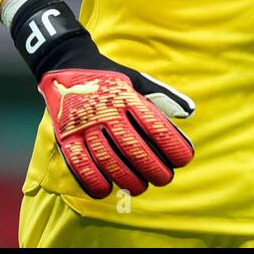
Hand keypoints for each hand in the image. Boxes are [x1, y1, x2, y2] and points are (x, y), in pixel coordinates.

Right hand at [11, 0, 195, 197]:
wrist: (64, 63)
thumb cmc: (109, 77)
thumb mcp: (136, 79)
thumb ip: (162, 96)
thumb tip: (189, 112)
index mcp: (125, 95)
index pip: (154, 125)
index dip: (172, 145)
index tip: (184, 158)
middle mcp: (104, 110)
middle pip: (132, 147)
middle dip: (153, 168)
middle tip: (164, 178)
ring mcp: (83, 124)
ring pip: (107, 159)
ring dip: (127, 178)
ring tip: (141, 187)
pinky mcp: (65, 135)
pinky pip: (79, 163)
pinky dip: (93, 180)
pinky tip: (107, 189)